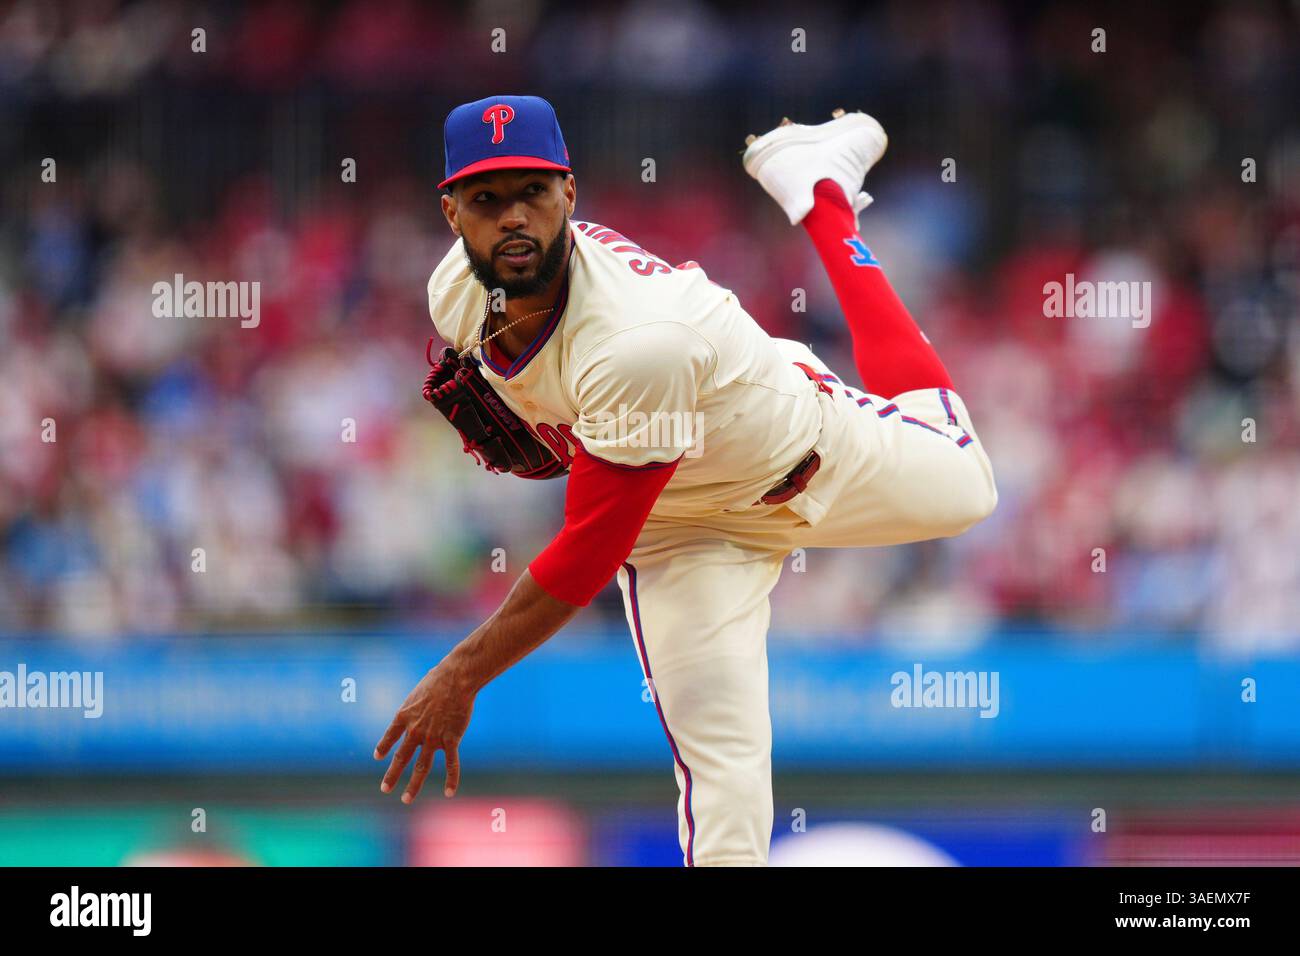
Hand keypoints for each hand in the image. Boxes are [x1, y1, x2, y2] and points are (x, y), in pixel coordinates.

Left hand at [374, 661, 475, 803]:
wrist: (455, 679)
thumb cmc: (439, 678)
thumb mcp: (420, 690)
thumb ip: (419, 702)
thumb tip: (424, 700)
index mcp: (405, 716)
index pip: (390, 736)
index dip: (383, 747)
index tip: (377, 757)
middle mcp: (415, 730)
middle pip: (401, 757)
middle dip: (392, 775)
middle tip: (385, 789)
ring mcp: (433, 738)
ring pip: (421, 767)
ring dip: (413, 785)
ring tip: (406, 799)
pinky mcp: (451, 740)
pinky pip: (451, 764)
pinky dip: (451, 779)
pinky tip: (449, 792)